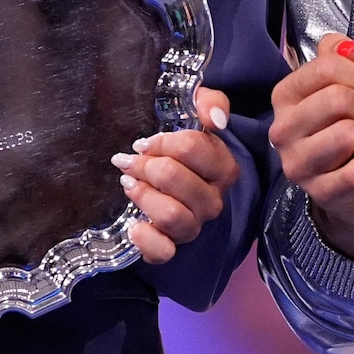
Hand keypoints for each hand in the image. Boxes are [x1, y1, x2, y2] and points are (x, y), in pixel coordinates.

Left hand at [114, 87, 241, 264]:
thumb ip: (210, 102)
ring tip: (129, 183)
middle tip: (130, 161)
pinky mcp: (173, 247)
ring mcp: (194, 226)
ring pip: (170, 214)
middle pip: (173, 177)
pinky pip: (162, 251)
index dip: (161, 142)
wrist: (172, 182)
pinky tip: (134, 224)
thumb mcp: (198, 114)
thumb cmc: (183, 148)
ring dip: (142, 195)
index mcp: (223, 169)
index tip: (145, 143)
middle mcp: (213, 201)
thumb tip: (213, 119)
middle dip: (144, 165)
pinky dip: (144, 238)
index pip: (191, 148)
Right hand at [265, 35, 353, 261]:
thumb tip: (348, 48)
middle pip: (338, 98)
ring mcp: (298, 165)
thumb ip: (341, 59)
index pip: (326, 67)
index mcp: (284, 97)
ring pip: (349, 133)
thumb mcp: (347, 89)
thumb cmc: (350, 135)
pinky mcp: (320, 193)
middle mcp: (282, 131)